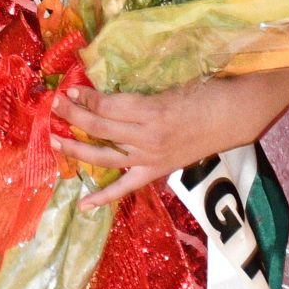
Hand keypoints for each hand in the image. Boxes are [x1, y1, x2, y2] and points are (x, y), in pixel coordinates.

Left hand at [50, 69, 288, 207]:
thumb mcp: (170, 83)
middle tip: (54, 105)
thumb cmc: (205, 91)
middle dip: (73, 117)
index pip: (107, 106)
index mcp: (152, 110)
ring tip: (54, 141)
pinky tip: (83, 206)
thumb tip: (105, 87)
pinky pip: (126, 187)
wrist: (233, 116)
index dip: (85, 98)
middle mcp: (147, 137)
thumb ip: (138, 89)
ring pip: (105, 157)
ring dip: (77, 150)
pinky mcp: (157, 170)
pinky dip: (104, 197)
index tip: (69, 89)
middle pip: (100, 129)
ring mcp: (151, 158)